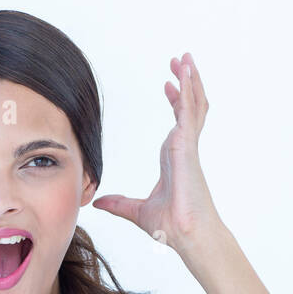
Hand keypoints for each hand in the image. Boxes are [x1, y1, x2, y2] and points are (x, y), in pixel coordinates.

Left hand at [92, 52, 223, 262]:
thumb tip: (99, 202)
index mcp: (175, 157)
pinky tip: (185, 74)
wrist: (186, 235)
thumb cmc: (172, 226)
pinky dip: (188, 91)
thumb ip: (119, 204)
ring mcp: (187, 145)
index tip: (167, 85)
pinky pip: (189, 113)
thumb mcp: (137, 211)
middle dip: (185, 82)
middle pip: (190, 106)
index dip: (175, 101)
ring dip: (190, 80)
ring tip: (186, 58)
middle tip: (179, 60)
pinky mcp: (187, 147)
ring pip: (194, 104)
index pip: (179, 122)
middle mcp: (183, 148)